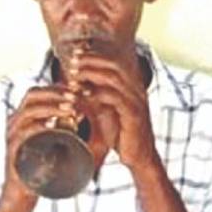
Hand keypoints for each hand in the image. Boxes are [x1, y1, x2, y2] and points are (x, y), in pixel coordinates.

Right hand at [2, 84, 71, 204]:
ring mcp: (12, 135)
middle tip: (76, 96)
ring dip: (51, 107)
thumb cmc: (42, 168)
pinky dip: (40, 126)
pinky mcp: (12, 150)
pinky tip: (55, 126)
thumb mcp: (54, 143)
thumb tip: (83, 111)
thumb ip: (62, 127)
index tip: (78, 90)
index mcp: (24, 117)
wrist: (24, 192)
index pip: (38, 92)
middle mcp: (15, 122)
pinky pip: (23, 132)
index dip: (58, 88)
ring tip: (70, 109)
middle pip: (32, 95)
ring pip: (28, 111)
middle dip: (55, 93)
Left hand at [72, 54, 155, 172]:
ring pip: (112, 78)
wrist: (138, 157)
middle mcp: (135, 90)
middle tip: (72, 61)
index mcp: (130, 86)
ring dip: (91, 74)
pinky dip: (95, 95)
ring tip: (73, 76)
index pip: (113, 62)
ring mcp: (135, 101)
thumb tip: (78, 84)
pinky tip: (81, 95)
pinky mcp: (132, 115)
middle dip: (91, 60)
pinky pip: (113, 98)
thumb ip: (97, 97)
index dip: (94, 56)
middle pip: (113, 65)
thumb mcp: (107, 112)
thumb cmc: (121, 135)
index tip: (75, 54)